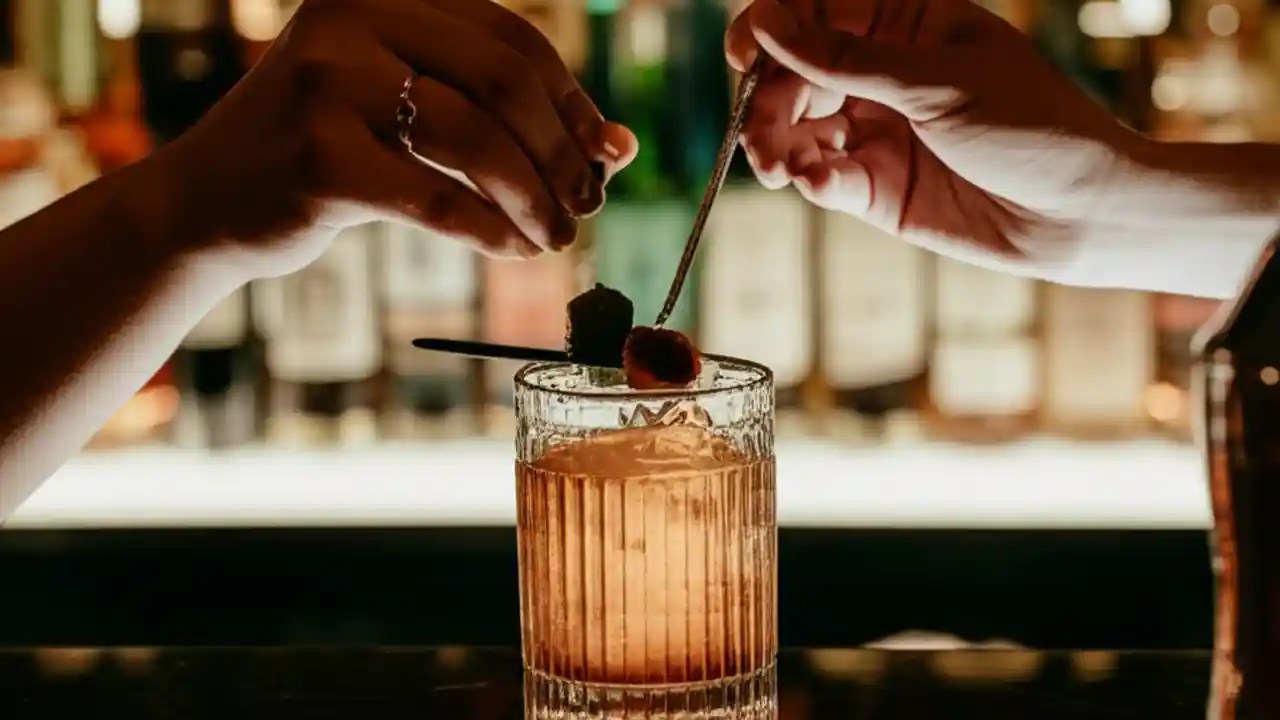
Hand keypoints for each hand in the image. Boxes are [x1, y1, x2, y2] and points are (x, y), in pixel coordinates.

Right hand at [157, 0, 637, 277]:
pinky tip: (510, 248)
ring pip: (476, 138)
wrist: (211, 200)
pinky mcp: (317, 154)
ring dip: (533, 198)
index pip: (513, 37)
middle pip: (504, 80)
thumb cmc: (332, 152)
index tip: (603, 155)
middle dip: (560, 152)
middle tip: (584, 206)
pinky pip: (438, 197)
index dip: (572, 102)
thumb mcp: (414, 113)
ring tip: (553, 238)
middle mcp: (354, 15)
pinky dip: (489, 229)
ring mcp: (328, 80)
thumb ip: (506, 119)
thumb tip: (620, 148)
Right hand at [725, 0, 1184, 283]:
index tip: (743, 54)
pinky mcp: (876, 186)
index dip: (770, 27)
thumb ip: (847, 59)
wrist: (1081, 215)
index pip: (816, 10)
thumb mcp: (938, 84)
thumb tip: (768, 22)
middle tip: (760, 139)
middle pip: (793, 72)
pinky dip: (810, 178)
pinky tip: (817, 183)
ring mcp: (877, 129)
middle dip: (767, 101)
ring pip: (796, 126)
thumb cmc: (1032, 128)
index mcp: (906, 23)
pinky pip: (823, 175)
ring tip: (778, 169)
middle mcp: (884, 73)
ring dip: (775, 145)